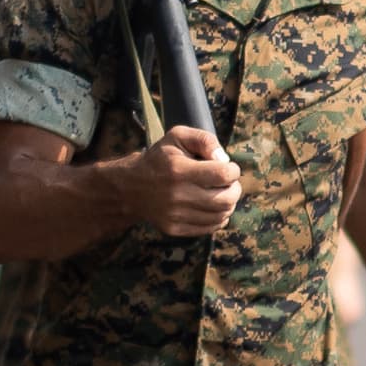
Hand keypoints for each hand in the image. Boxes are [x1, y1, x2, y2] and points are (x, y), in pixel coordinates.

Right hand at [119, 125, 240, 237]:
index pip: (222, 175)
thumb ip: (204, 140)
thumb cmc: (160, 158)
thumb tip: (224, 159)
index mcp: (178, 170)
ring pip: (221, 216)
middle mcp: (177, 195)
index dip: (233, 171)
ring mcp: (175, 215)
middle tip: (229, 183)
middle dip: (235, 189)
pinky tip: (213, 207)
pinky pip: (210, 228)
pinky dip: (218, 217)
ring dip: (229, 204)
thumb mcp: (178, 136)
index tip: (229, 168)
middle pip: (226, 199)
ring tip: (221, 193)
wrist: (131, 187)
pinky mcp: (175, 229)